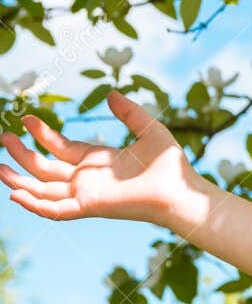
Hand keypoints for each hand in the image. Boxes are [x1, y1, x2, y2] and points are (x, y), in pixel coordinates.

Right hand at [0, 90, 199, 226]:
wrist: (181, 190)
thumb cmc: (170, 165)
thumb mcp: (148, 129)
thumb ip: (130, 112)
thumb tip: (111, 93)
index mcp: (98, 161)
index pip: (61, 148)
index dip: (42, 135)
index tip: (26, 119)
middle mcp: (88, 178)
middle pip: (45, 169)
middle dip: (22, 155)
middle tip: (2, 137)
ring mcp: (86, 194)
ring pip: (42, 190)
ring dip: (18, 179)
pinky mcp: (89, 206)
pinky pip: (55, 210)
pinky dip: (35, 205)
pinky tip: (15, 193)